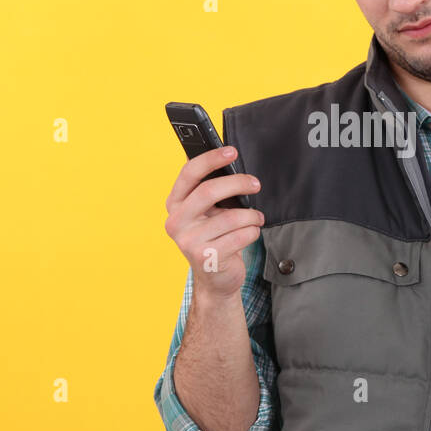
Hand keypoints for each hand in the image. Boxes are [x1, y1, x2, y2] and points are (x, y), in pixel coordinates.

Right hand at [164, 145, 263, 299]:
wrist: (215, 278)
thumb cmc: (214, 237)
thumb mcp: (207, 212)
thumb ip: (210, 189)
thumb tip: (227, 161)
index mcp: (175, 204)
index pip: (189, 174)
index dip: (210, 159)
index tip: (231, 151)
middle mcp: (177, 222)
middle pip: (209, 191)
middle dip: (238, 183)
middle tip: (255, 184)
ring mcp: (189, 241)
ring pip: (231, 217)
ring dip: (251, 215)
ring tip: (256, 218)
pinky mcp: (207, 257)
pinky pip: (240, 236)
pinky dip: (252, 232)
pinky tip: (250, 233)